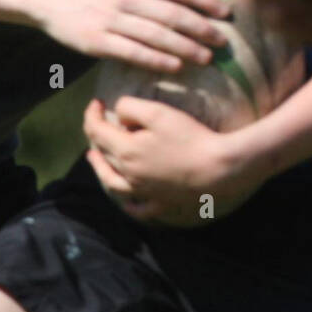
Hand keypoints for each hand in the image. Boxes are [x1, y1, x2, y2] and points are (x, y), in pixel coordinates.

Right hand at [33, 0, 231, 68]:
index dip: (205, 1)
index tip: (226, 13)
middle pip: (171, 14)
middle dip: (201, 29)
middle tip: (222, 41)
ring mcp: (110, 19)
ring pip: (156, 36)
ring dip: (186, 48)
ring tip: (206, 58)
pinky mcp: (97, 41)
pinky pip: (133, 53)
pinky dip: (157, 60)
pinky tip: (176, 66)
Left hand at [83, 96, 265, 225]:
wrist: (220, 170)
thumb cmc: (189, 138)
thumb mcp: (157, 112)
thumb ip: (130, 108)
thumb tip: (118, 114)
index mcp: (125, 151)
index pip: (96, 131)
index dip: (91, 114)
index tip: (97, 102)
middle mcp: (130, 175)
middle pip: (103, 154)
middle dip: (95, 136)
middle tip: (97, 122)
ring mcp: (145, 193)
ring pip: (113, 183)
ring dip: (100, 168)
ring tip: (94, 157)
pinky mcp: (162, 204)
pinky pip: (138, 209)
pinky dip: (128, 204)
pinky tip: (126, 201)